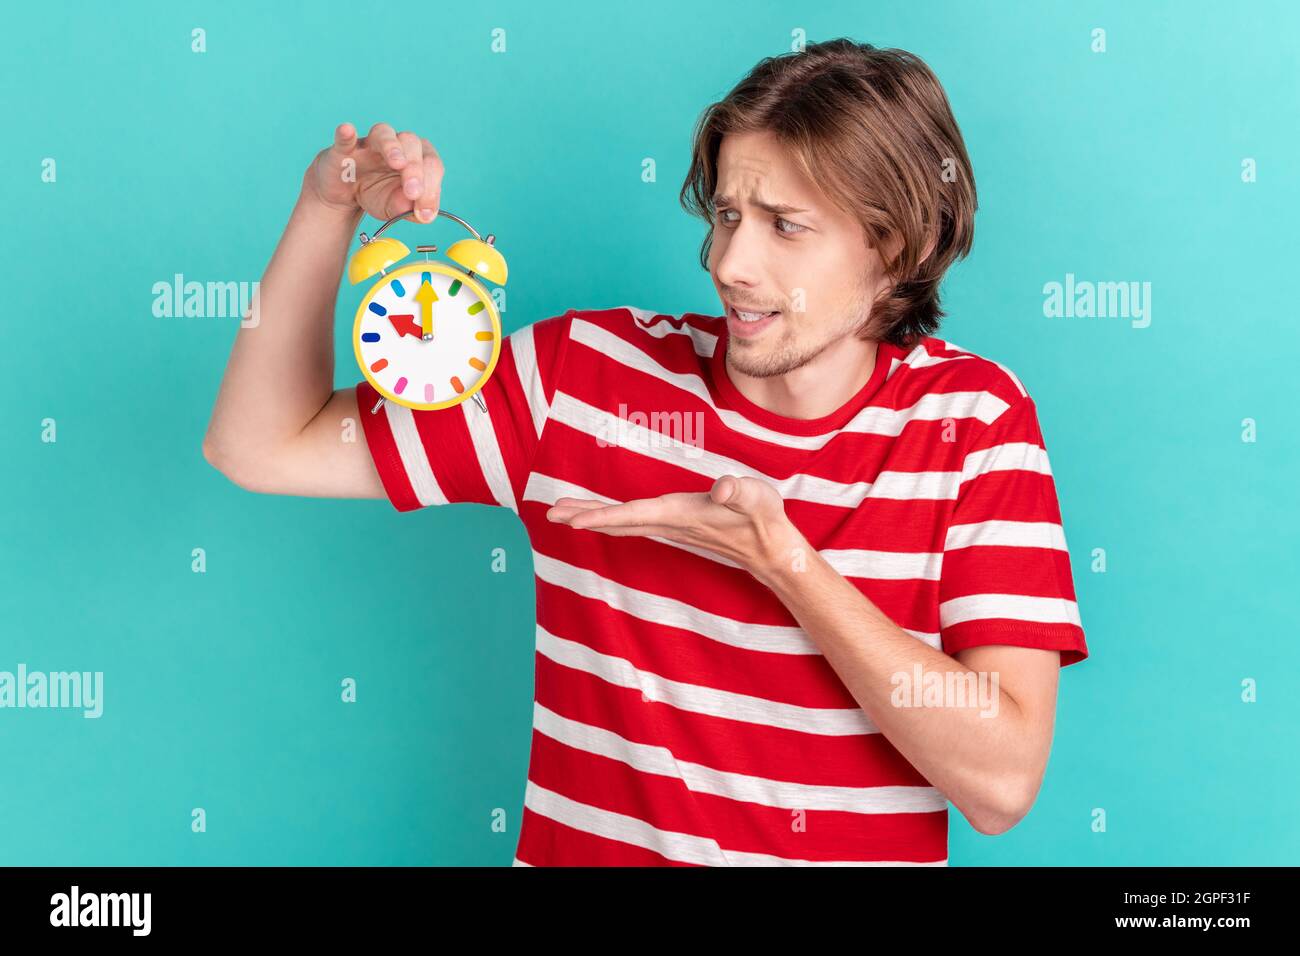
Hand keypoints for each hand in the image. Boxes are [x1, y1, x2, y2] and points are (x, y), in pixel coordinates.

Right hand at [303, 121, 442, 223]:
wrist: (346, 195)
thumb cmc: (377, 194)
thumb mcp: (396, 208)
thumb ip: (410, 210)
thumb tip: (422, 215)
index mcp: (418, 157)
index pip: (432, 165)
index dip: (432, 189)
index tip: (424, 214)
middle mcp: (397, 144)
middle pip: (413, 145)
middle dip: (416, 170)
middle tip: (413, 194)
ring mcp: (369, 143)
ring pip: (384, 134)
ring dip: (392, 148)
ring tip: (398, 164)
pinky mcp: (344, 148)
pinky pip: (345, 138)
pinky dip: (346, 134)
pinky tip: (347, 131)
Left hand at [545, 475, 807, 581]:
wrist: (771, 549)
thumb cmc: (764, 518)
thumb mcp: (757, 498)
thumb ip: (739, 491)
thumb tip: (722, 486)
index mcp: (682, 514)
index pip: (636, 515)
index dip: (604, 516)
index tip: (574, 521)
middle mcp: (670, 524)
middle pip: (618, 521)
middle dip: (584, 517)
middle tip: (549, 514)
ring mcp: (670, 528)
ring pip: (622, 523)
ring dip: (591, 517)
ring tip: (561, 513)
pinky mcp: (673, 526)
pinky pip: (632, 523)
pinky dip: (609, 518)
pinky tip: (598, 517)